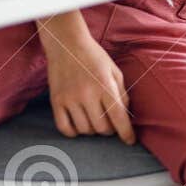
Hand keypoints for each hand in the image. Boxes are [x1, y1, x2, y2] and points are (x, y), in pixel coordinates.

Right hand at [41, 24, 134, 143]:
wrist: (67, 44)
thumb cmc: (94, 57)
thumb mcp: (114, 71)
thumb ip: (122, 94)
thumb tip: (125, 116)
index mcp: (105, 86)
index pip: (118, 117)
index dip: (126, 133)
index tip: (130, 141)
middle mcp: (87, 94)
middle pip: (101, 128)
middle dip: (109, 130)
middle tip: (110, 124)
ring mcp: (69, 99)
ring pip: (84, 130)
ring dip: (93, 130)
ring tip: (95, 120)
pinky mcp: (56, 102)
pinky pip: (65, 128)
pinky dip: (74, 132)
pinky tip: (80, 125)